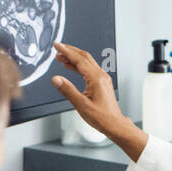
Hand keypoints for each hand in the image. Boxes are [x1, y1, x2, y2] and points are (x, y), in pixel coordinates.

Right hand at [50, 42, 147, 160]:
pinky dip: (79, 66)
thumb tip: (56, 79)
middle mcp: (101, 76)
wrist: (115, 124)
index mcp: (96, 79)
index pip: (79, 60)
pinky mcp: (102, 83)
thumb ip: (68, 90)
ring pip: (87, 62)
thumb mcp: (81, 105)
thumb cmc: (102, 117)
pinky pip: (90, 69)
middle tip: (58, 48)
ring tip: (61, 57)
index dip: (66, 52)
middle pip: (84, 57)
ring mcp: (103, 79)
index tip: (57, 46)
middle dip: (70, 51)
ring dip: (74, 58)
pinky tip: (72, 67)